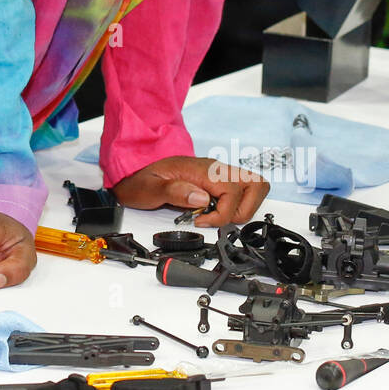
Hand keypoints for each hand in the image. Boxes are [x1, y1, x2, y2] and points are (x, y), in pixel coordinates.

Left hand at [114, 155, 268, 227]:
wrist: (132, 174)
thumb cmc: (140, 181)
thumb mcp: (149, 189)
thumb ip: (174, 192)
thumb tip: (201, 198)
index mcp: (200, 170)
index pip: (232, 190)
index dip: (222, 213)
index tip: (201, 220)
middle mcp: (214, 169)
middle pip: (255, 184)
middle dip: (244, 210)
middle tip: (219, 219)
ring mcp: (218, 173)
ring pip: (254, 186)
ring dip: (244, 207)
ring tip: (219, 216)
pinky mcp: (217, 181)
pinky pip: (242, 190)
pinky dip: (237, 205)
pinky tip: (215, 212)